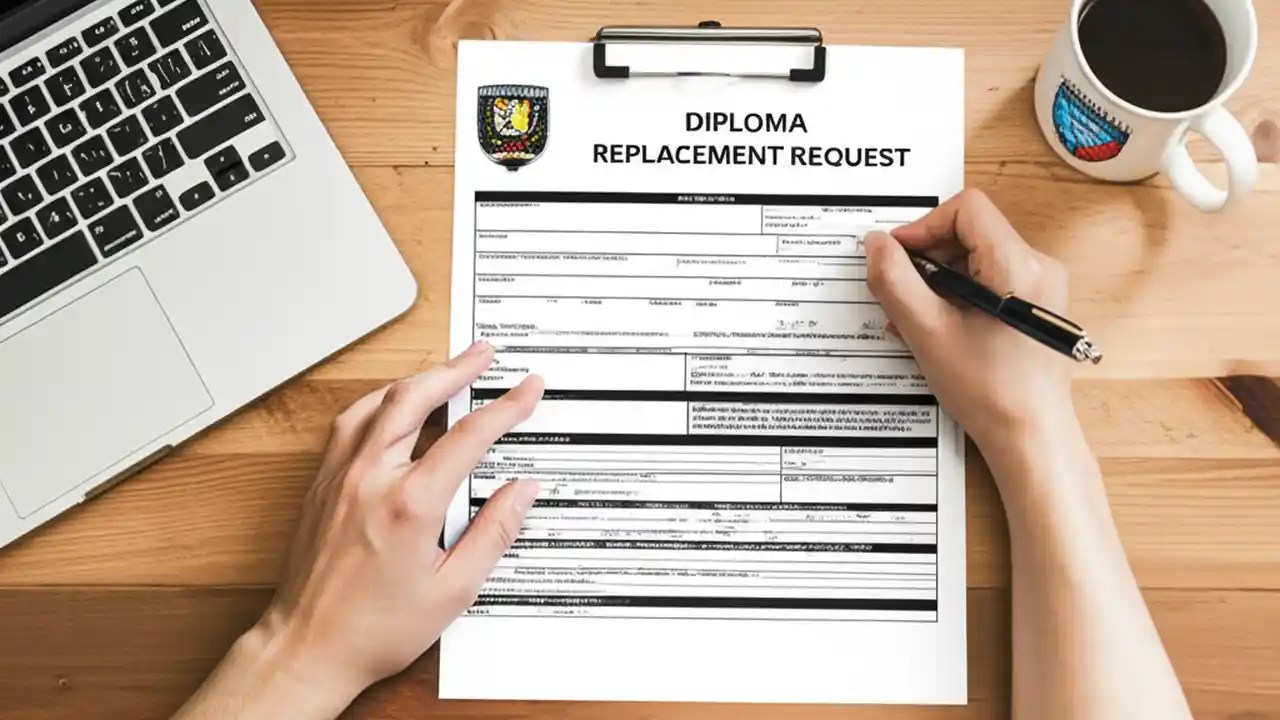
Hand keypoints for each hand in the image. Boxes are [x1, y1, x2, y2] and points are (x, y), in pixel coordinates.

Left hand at [231, 342, 541, 714]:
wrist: (307, 646)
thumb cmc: (373, 629)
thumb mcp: (453, 591)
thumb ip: (493, 534)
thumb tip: (521, 492)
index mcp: (410, 504)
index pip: (468, 436)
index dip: (505, 407)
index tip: (526, 390)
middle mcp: (370, 478)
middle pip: (416, 397)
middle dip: (456, 369)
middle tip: (482, 354)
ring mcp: (340, 476)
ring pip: (378, 402)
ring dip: (415, 379)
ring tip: (442, 370)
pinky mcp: (321, 484)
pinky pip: (350, 423)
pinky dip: (378, 402)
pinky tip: (390, 403)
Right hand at [863, 189, 1073, 452]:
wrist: (1031, 436)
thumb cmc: (991, 391)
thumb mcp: (928, 332)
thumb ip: (895, 281)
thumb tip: (876, 245)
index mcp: (1018, 265)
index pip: (966, 209)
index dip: (923, 226)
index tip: (896, 256)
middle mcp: (1038, 267)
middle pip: (969, 232)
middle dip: (926, 259)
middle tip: (898, 293)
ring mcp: (1041, 287)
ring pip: (976, 259)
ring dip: (937, 281)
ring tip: (913, 319)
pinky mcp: (1035, 306)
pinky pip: (988, 281)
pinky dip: (956, 296)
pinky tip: (935, 328)